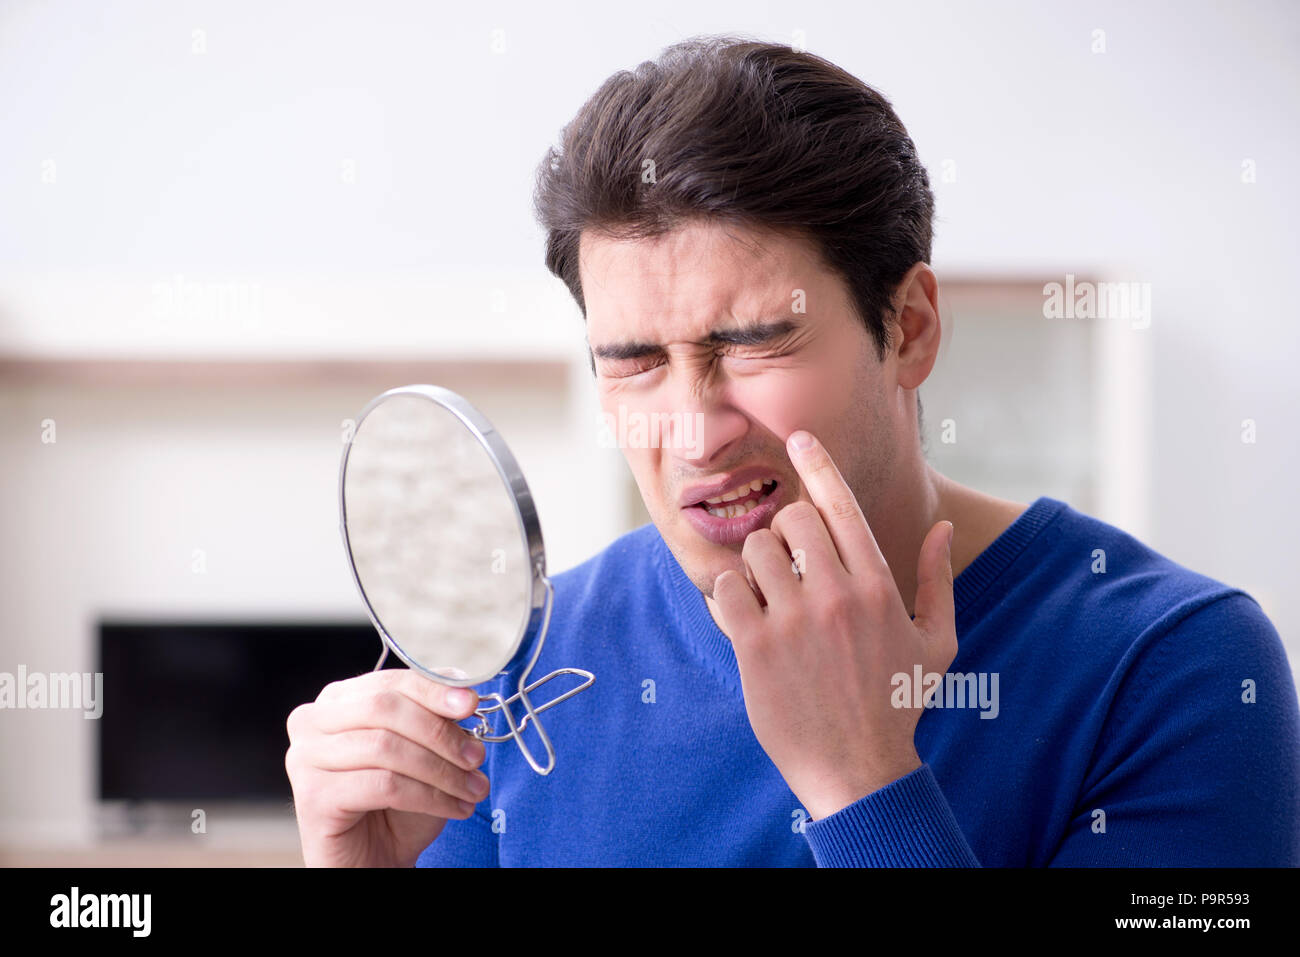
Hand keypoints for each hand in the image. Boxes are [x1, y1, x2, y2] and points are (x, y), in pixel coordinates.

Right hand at [285, 668, 490, 866]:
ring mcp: (306, 758)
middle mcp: (312, 721)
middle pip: (384, 708)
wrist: (372, 859)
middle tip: (476, 755)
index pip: (389, 681)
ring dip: (441, 770)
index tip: (470, 703)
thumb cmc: (394, 803)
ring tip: (473, 788)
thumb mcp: (422, 751)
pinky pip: (383, 785)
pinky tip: (453, 807)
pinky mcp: (313, 796)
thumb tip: (463, 696)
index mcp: (338, 699)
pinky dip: (428, 795)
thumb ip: (435, 719)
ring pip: (386, 748)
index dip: (433, 690)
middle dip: (439, 732)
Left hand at [712, 430, 957, 820]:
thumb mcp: (936, 644)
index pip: (842, 506)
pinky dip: (728, 595)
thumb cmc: (897, 705)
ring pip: (755, 548)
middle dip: (785, 531)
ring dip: (756, 564)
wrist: (858, 772)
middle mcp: (837, 595)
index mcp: (879, 587)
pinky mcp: (755, 647)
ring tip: (768, 596)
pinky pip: (725, 588)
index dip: (818, 464)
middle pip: (792, 519)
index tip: (799, 437)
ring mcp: (794, 621)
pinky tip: (745, 619)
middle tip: (789, 564)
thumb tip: (941, 526)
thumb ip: (936, 580)